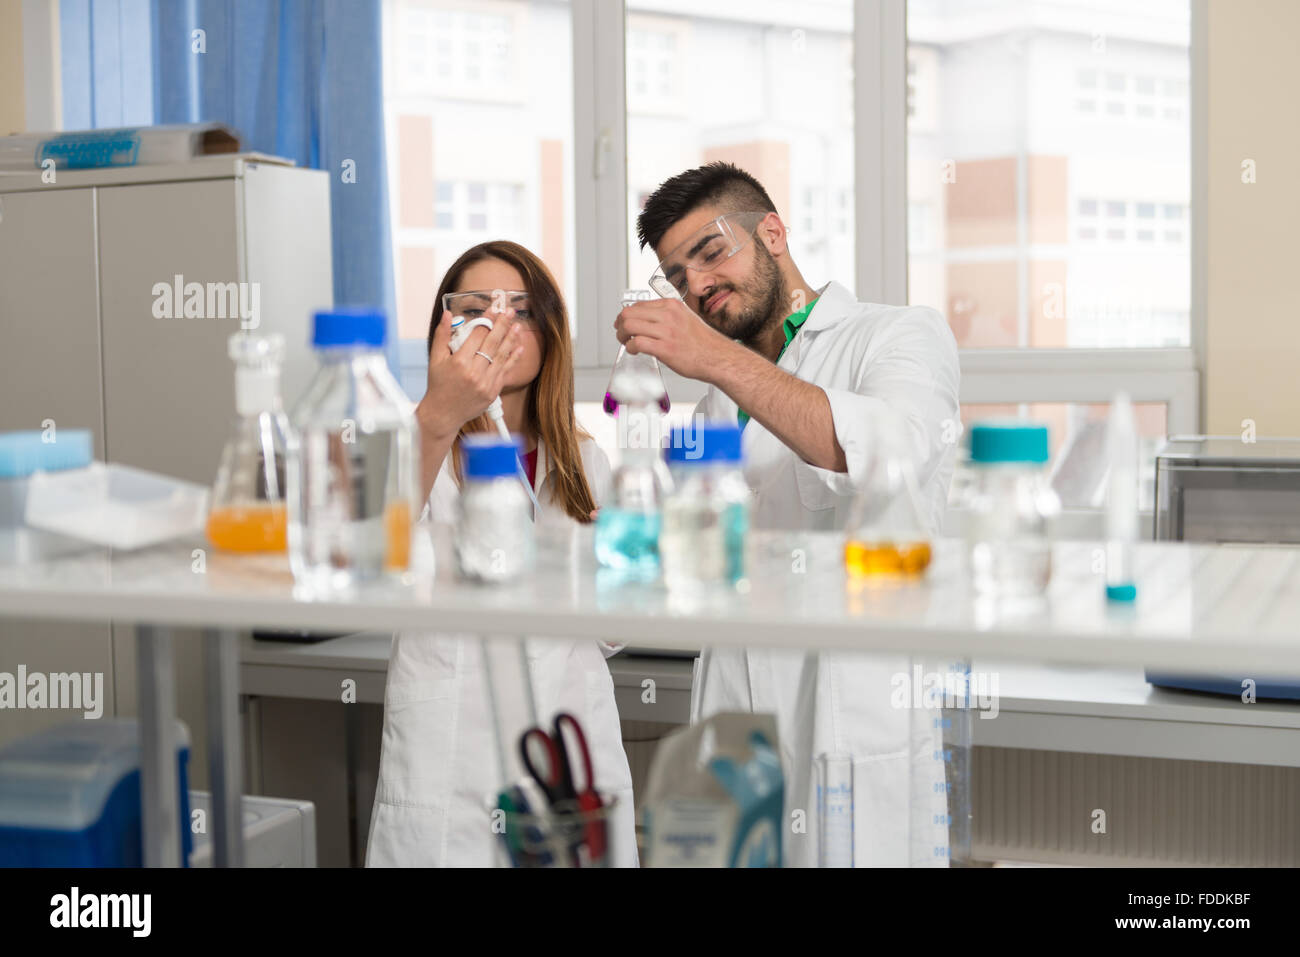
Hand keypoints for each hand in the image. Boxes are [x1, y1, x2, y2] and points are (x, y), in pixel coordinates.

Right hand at [416, 310, 523, 439]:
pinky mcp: (493, 392)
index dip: (487, 319)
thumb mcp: (435, 359)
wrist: (443, 414)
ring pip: (502, 356)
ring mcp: (485, 383)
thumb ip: (442, 335)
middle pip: (492, 343)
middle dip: (503, 324)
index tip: (493, 309)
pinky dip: (513, 358)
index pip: (477, 335)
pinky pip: (505, 371)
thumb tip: (447, 314)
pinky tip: (519, 346)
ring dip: (511, 339)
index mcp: (459, 362)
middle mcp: (474, 373)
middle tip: (510, 311)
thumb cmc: (438, 385)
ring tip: (518, 326)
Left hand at [613, 298, 730, 382]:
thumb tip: (646, 320)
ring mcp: (666, 331)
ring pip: (629, 326)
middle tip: (621, 334)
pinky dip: (630, 348)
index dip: (627, 315)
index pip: (638, 305)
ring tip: (626, 343)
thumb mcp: (684, 318)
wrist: (717, 357)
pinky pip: (637, 343)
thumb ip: (667, 316)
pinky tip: (635, 351)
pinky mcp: (665, 348)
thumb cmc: (703, 342)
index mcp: (671, 305)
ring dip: (622, 336)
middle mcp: (668, 315)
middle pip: (628, 313)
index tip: (625, 324)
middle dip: (620, 325)